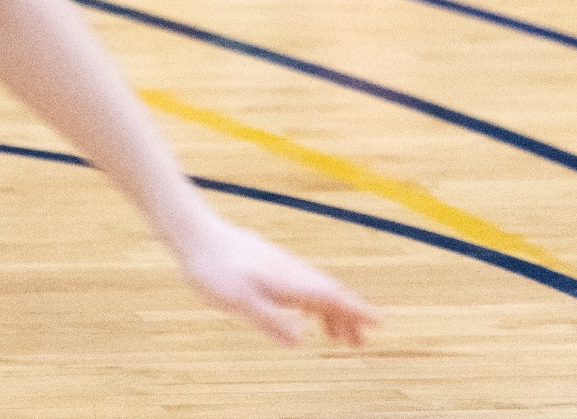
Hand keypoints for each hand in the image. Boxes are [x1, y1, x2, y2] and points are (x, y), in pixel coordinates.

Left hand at [176, 217, 378, 346]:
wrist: (196, 233)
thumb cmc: (214, 268)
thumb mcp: (238, 301)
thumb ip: (270, 320)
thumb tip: (301, 340)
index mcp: (288, 282)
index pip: (330, 298)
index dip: (355, 311)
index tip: (379, 322)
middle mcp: (291, 272)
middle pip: (329, 295)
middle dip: (349, 317)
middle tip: (361, 342)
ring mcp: (282, 266)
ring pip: (317, 290)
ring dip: (332, 312)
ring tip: (338, 336)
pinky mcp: (271, 265)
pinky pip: (303, 286)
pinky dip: (314, 303)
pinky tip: (307, 313)